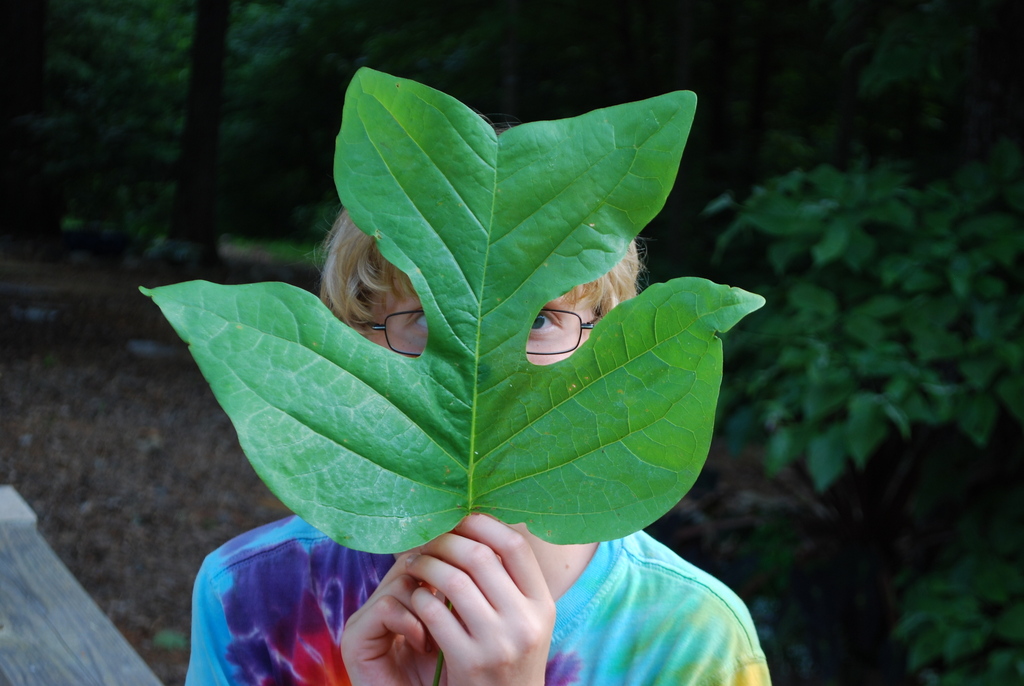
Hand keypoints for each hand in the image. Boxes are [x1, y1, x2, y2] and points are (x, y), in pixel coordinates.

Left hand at [341, 515, 555, 685]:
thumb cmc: (510, 656)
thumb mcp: (526, 619)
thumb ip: (511, 580)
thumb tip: (483, 520)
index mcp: (544, 604)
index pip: (515, 545)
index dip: (483, 523)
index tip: (458, 517)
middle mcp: (526, 621)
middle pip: (480, 556)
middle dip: (446, 540)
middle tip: (427, 537)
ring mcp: (498, 643)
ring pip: (454, 581)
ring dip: (427, 564)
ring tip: (414, 561)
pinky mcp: (469, 662)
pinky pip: (434, 613)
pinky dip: (419, 597)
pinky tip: (414, 594)